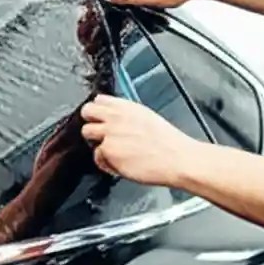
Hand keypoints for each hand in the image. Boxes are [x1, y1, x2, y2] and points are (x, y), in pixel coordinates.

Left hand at [80, 94, 203, 186]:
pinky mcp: (108, 151)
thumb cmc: (169, 143)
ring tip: (112, 150)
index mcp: (127, 107)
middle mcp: (115, 116)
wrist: (177, 159)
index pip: (99, 100)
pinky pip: (97, 156)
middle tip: (100, 134)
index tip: (102, 118)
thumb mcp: (148, 118)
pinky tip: (120, 164)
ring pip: (87, 133)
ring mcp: (109, 133)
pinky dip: (106, 162)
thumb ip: (127, 117)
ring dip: (96, 141)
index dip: (99, 111)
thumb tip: (116, 120)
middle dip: (91, 122)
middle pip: (86, 112)